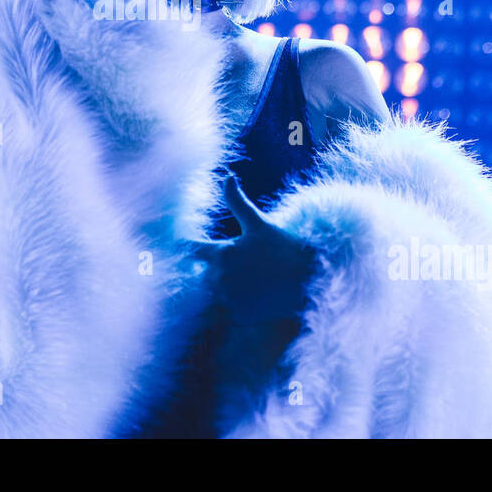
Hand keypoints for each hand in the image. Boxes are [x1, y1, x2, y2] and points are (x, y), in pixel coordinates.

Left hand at [193, 174, 318, 326]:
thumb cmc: (283, 246)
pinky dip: (234, 304)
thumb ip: (236, 201)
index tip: (181, 243)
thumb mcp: (258, 223)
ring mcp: (228, 299)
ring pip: (211, 294)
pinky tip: (254, 295)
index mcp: (221, 252)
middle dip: (207, 269)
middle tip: (234, 265)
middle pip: (199, 273)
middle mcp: (219, 277)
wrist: (309, 279)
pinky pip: (226, 311)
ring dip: (219, 288)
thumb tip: (227, 175)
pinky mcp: (238, 316)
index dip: (184, 245)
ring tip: (245, 281)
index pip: (188, 249)